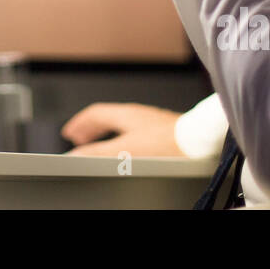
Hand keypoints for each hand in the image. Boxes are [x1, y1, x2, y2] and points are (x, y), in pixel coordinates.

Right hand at [60, 103, 183, 156]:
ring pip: (123, 124)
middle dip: (92, 128)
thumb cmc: (167, 143)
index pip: (95, 113)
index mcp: (126, 114)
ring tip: (103, 146)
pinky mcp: (165, 131)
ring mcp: (153, 121)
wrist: (199, 142)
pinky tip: (132, 151)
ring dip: (108, 134)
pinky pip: (137, 131)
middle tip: (81, 139)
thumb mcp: (125, 151)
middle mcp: (139, 114)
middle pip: (108, 117)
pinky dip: (125, 139)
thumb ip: (97, 153)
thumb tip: (74, 155)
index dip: (79, 123)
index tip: (70, 133)